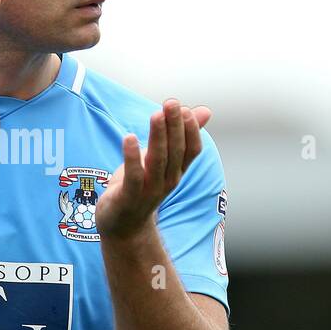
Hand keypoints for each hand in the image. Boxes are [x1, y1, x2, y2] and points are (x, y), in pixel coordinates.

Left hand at [97, 98, 211, 240]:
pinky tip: (129, 137)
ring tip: (156, 114)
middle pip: (176, 151)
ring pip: (158, 161)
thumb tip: (206, 111)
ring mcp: (150, 190)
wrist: (124, 226)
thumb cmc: (142, 186)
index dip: (190, 130)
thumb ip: (181, 135)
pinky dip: (132, 157)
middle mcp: (168, 181)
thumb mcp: (162, 158)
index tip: (185, 109)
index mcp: (177, 171)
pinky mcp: (129, 197)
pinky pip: (134, 176)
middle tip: (171, 103)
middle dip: (175, 126)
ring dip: (158, 136)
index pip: (191, 150)